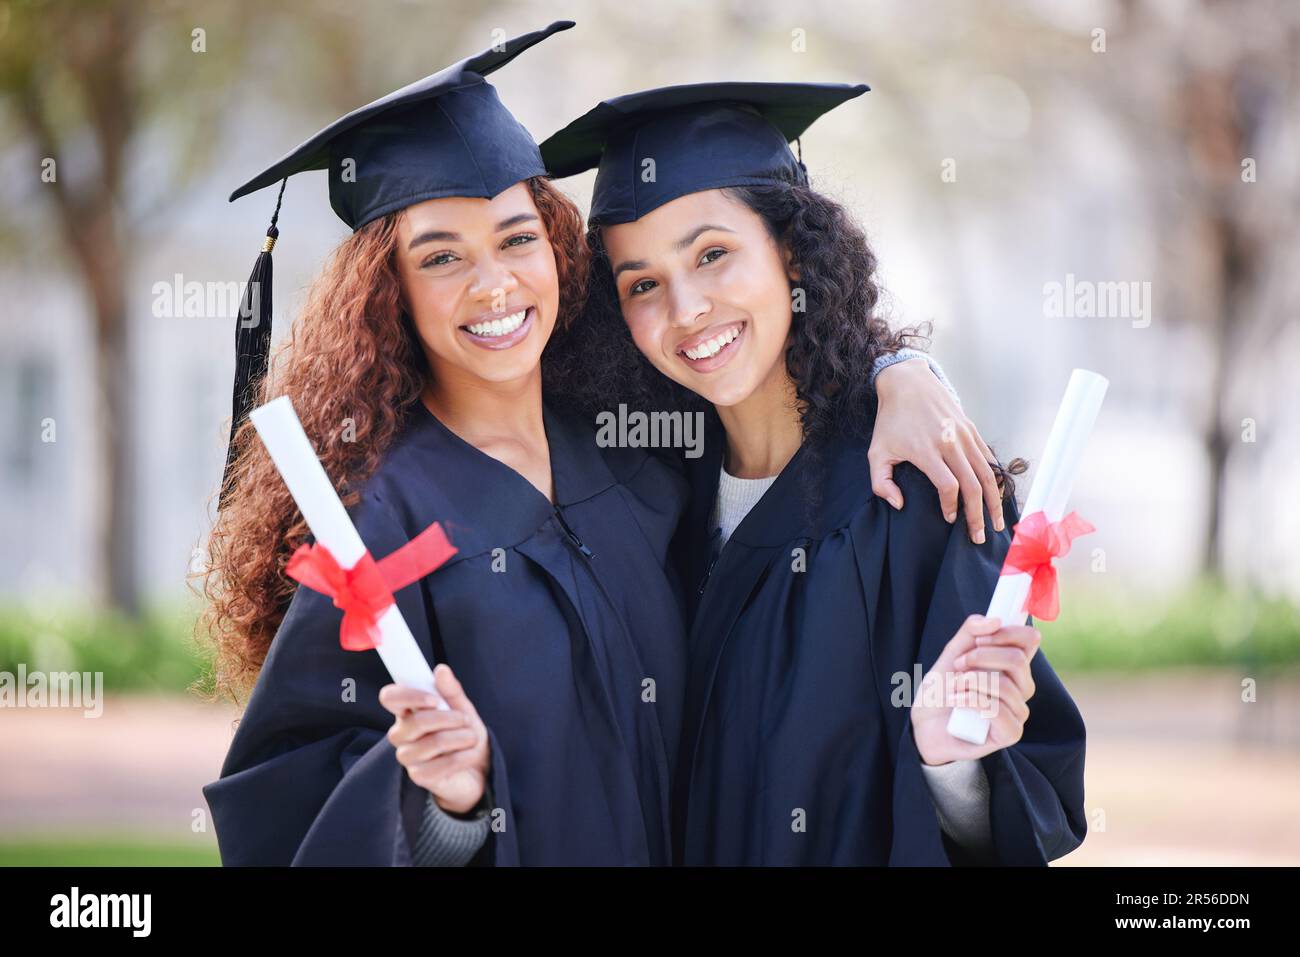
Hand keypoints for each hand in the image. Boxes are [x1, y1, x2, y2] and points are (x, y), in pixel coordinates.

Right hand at [379, 663, 489, 814]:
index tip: (435, 700)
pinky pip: (441, 764)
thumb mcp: (463, 709)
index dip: (409, 695)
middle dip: (447, 719)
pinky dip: (463, 757)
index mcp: (407, 711)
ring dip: (460, 737)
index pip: (390, 697)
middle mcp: (401, 733)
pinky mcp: (419, 776)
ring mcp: (408, 756)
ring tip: (471, 738)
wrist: (478, 769)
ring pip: (432, 743)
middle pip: (415, 722)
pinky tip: (470, 754)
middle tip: (464, 719)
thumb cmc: (465, 736)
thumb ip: (451, 691)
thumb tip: (441, 670)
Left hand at [869, 356, 1004, 542]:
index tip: (948, 519)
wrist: (907, 382)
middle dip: (978, 515)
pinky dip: (996, 479)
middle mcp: (950, 443)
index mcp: (927, 450)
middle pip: (973, 485)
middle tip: (979, 536)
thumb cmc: (890, 420)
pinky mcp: (971, 429)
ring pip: (987, 474)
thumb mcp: (876, 452)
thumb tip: (899, 504)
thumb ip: (881, 483)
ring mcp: (964, 435)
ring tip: (996, 523)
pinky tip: (997, 496)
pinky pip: (989, 458)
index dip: (951, 506)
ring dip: (994, 501)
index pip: (949, 486)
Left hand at [909, 614, 1039, 764]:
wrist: (924, 725)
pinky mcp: (1010, 733)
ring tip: (954, 687)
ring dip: (970, 682)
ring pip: (1006, 686)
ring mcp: (1018, 711)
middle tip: (958, 665)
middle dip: (980, 657)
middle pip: (1017, 660)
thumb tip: (996, 620)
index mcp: (1012, 664)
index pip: (1030, 640)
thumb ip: (971, 631)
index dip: (1007, 633)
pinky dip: (969, 701)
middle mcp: (1021, 687)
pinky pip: (997, 711)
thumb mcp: (952, 654)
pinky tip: (956, 702)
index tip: (979, 638)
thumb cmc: (942, 689)